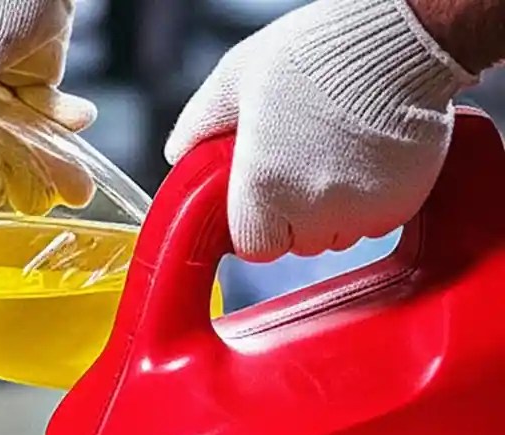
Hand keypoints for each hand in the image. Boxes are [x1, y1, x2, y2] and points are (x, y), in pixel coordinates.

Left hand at [165, 0, 475, 260]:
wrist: (397, 42)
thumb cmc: (316, 54)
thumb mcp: (236, 79)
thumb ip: (200, 123)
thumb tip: (180, 152)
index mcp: (262, 188)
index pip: (253, 245)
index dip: (256, 224)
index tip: (262, 199)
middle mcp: (312, 210)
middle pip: (299, 242)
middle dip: (295, 215)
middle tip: (300, 164)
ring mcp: (361, 212)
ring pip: (339, 234)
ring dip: (333, 210)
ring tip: (334, 155)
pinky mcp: (402, 204)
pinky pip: (378, 220)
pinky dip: (372, 200)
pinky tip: (365, 157)